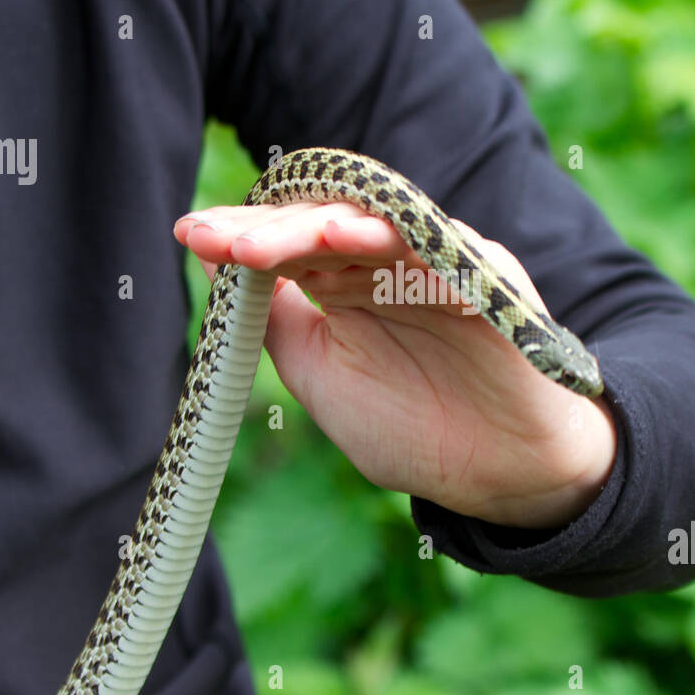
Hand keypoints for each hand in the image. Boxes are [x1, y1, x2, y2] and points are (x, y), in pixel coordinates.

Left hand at [173, 201, 615, 528]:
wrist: (505, 474)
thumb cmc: (417, 430)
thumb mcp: (323, 379)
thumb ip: (279, 325)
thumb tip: (220, 269)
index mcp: (346, 285)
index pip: (288, 243)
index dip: (240, 236)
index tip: (189, 235)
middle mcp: (386, 264)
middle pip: (321, 221)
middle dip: (263, 228)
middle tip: (214, 239)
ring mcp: (434, 264)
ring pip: (371, 221)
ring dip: (313, 226)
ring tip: (260, 244)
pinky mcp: (482, 276)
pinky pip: (436, 242)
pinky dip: (390, 235)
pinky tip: (345, 236)